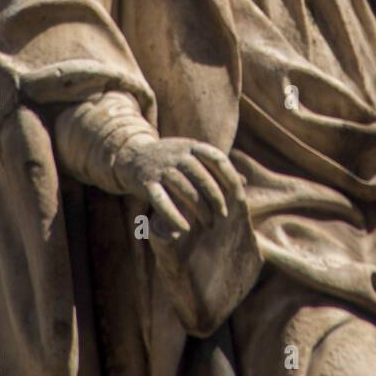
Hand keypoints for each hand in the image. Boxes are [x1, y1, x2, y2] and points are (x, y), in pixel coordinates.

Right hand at [115, 136, 244, 238]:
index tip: (239, 198)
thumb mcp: (192, 157)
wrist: (131, 155)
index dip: (231, 178)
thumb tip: (244, 181)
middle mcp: (178, 154)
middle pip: (203, 177)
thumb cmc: (170, 160)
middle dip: (216, 199)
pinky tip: (184, 228)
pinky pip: (161, 200)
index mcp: (192, 147)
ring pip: (184, 189)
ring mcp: (161, 168)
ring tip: (208, 225)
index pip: (218, 159)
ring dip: (199, 209)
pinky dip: (173, 215)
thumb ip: (215, 168)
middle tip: (223, 216)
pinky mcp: (146, 182)